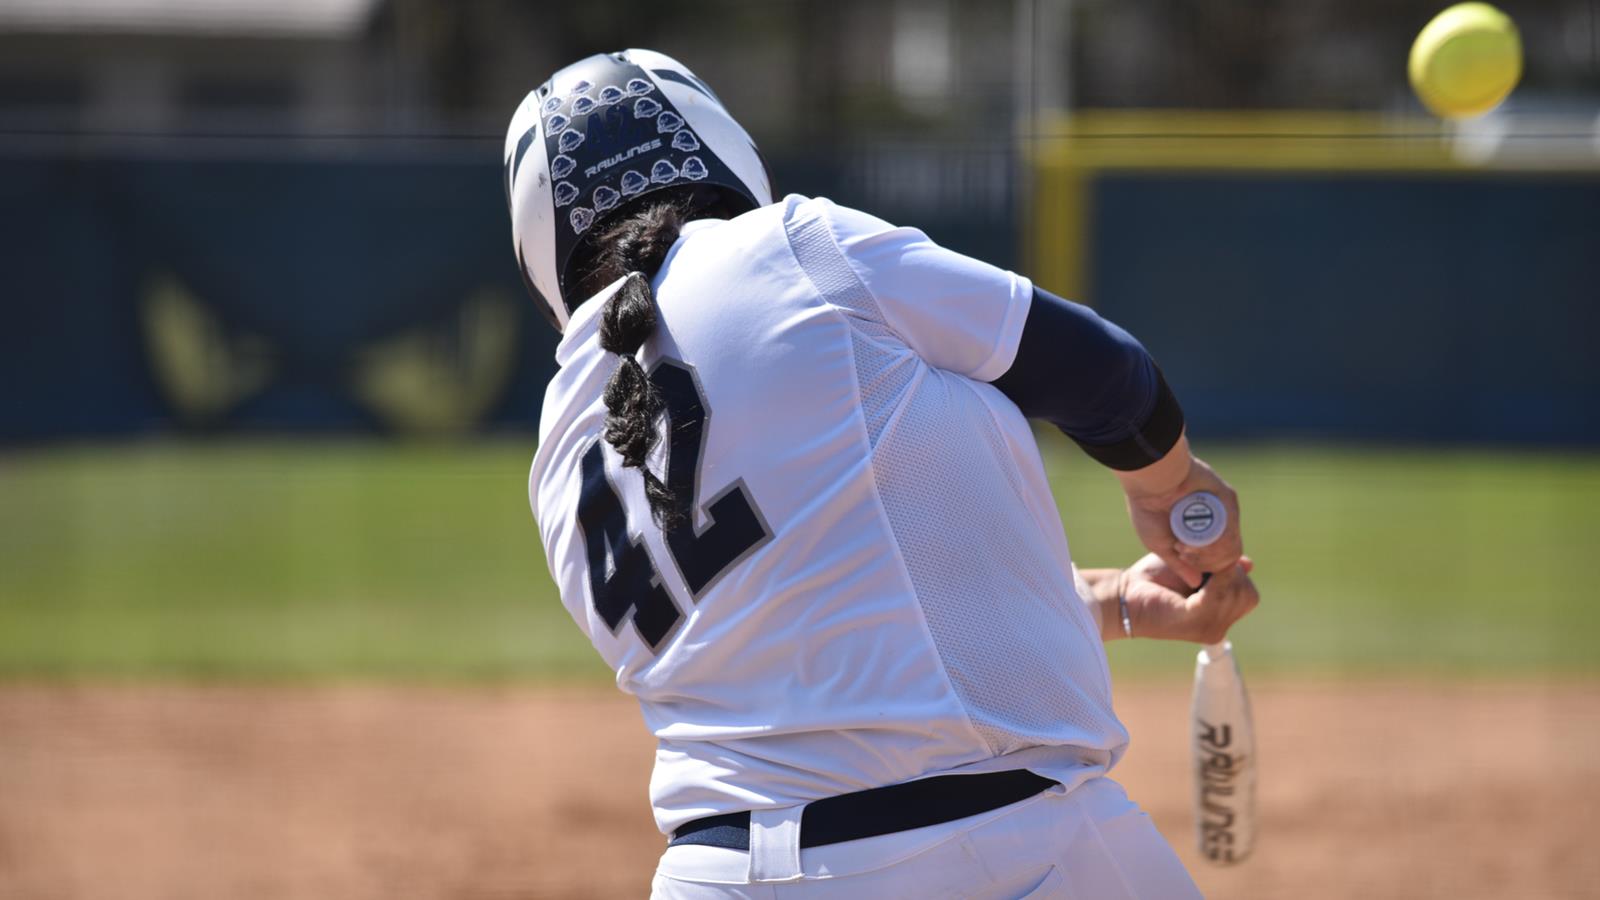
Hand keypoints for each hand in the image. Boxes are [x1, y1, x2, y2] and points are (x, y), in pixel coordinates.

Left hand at [1112, 553, 1258, 644]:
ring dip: (1220, 571)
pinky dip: (1212, 577)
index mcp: (1219, 618)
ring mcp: (1209, 629)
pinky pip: (1219, 595)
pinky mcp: (1195, 622)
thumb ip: (1223, 568)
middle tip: (1203, 562)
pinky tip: (1197, 568)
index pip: (1249, 594)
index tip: (1213, 560)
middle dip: (1230, 572)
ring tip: (1197, 563)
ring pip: (1236, 592)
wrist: (1125, 593)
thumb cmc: (1156, 579)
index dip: (1236, 574)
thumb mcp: (1197, 568)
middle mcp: (1218, 629)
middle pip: (1246, 593)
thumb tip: (1249, 564)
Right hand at [1122, 454, 1241, 588]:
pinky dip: (1213, 543)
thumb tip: (1196, 583)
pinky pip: (1230, 531)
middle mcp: (1216, 521)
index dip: (1204, 567)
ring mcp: (1224, 511)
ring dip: (1208, 554)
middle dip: (1207, 563)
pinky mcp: (1228, 499)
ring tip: (1184, 547)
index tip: (1183, 559)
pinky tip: (1191, 540)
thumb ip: (1179, 564)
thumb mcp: (1161, 545)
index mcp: (1202, 531)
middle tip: (1184, 554)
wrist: (1149, 481)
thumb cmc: (1149, 510)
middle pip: (1227, 556)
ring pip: (1231, 547)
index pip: (1217, 559)